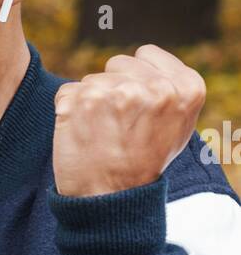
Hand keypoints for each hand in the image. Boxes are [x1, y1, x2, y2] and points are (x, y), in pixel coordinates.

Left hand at [52, 45, 205, 196]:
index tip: (137, 107)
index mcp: (186, 88)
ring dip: (91, 101)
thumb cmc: (142, 164)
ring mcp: (118, 92)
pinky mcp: (82, 100)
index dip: (136, 78)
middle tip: (118, 125)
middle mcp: (156, 87)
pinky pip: (67, 91)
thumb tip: (145, 58)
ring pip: (92, 79)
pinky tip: (82, 134)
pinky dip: (68, 109)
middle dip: (113, 87)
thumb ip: (170, 88)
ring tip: (102, 133)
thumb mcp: (177, 126)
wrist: (111, 200)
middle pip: (117, 63)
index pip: (146, 54)